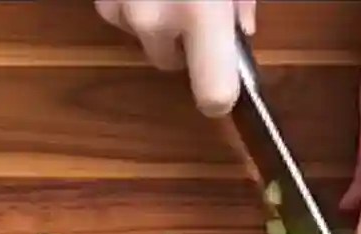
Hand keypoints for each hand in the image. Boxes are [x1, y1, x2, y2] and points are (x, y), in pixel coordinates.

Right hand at [95, 0, 256, 116]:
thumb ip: (241, 2)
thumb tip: (240, 29)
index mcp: (199, 11)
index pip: (214, 93)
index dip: (222, 97)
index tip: (226, 93)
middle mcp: (153, 18)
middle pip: (170, 63)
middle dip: (184, 44)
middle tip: (198, 8)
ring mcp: (119, 7)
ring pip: (144, 37)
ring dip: (157, 21)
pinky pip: (120, 13)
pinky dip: (133, 1)